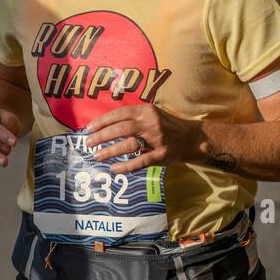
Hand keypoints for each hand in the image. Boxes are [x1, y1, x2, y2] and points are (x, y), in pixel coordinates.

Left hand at [83, 104, 198, 174]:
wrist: (191, 137)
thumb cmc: (166, 126)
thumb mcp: (151, 114)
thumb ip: (132, 117)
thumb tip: (106, 125)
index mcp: (145, 110)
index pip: (119, 114)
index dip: (102, 121)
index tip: (89, 129)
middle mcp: (150, 123)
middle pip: (121, 129)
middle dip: (101, 136)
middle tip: (88, 144)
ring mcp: (156, 139)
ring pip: (128, 144)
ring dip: (110, 151)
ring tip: (96, 156)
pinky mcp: (160, 155)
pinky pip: (140, 161)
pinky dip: (126, 166)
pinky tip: (114, 169)